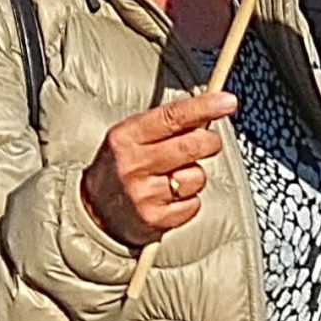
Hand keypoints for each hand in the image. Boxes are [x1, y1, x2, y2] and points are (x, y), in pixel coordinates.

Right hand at [80, 91, 237, 247]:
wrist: (93, 209)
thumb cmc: (123, 164)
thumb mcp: (132, 136)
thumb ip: (167, 124)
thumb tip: (209, 109)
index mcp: (127, 137)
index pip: (172, 117)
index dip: (204, 107)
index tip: (227, 102)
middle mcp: (134, 165)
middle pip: (191, 146)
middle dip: (210, 141)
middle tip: (208, 142)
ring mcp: (144, 194)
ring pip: (197, 177)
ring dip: (196, 175)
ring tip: (175, 177)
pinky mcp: (155, 219)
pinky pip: (194, 204)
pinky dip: (189, 200)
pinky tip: (171, 197)